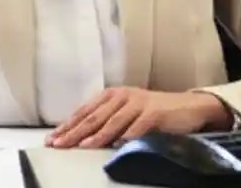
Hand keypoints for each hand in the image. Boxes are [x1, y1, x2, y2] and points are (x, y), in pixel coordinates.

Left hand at [46, 88, 231, 148]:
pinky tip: (117, 145)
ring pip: (113, 122)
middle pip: (94, 116)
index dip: (67, 125)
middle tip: (58, 144)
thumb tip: (80, 136)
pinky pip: (138, 127)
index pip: (84, 111)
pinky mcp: (154, 113)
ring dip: (96, 135)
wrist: (188, 107)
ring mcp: (138, 104)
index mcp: (112, 95)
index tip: (52, 139)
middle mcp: (123, 96)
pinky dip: (127, 137)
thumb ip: (106, 120)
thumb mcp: (126, 111)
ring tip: (82, 146)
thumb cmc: (153, 112)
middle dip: (74, 132)